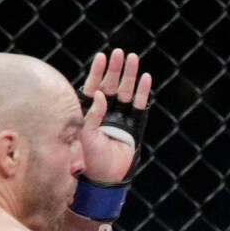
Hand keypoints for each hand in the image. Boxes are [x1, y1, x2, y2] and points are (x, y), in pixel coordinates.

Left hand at [77, 49, 151, 185]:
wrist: (106, 176)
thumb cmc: (89, 157)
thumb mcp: (84, 134)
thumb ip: (91, 114)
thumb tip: (99, 95)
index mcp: (90, 112)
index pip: (93, 87)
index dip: (97, 72)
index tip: (101, 57)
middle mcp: (105, 112)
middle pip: (111, 85)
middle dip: (115, 69)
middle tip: (119, 53)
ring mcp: (121, 118)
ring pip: (126, 91)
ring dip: (129, 75)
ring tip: (133, 58)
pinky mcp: (135, 126)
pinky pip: (139, 106)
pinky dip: (143, 92)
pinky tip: (145, 78)